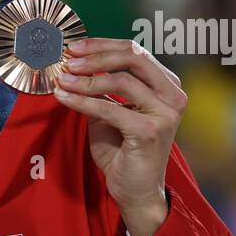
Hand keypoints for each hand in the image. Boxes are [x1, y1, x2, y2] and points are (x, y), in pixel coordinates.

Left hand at [53, 38, 186, 235]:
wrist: (135, 190)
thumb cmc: (123, 152)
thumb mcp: (110, 113)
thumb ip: (101, 89)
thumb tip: (74, 66)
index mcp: (167, 86)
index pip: (136, 52)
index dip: (103, 45)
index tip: (74, 47)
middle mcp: (173, 95)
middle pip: (133, 57)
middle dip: (96, 55)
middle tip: (68, 59)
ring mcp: (165, 113)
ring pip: (121, 80)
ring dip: (86, 78)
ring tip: (62, 80)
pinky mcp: (150, 131)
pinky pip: (109, 108)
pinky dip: (82, 100)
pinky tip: (63, 97)